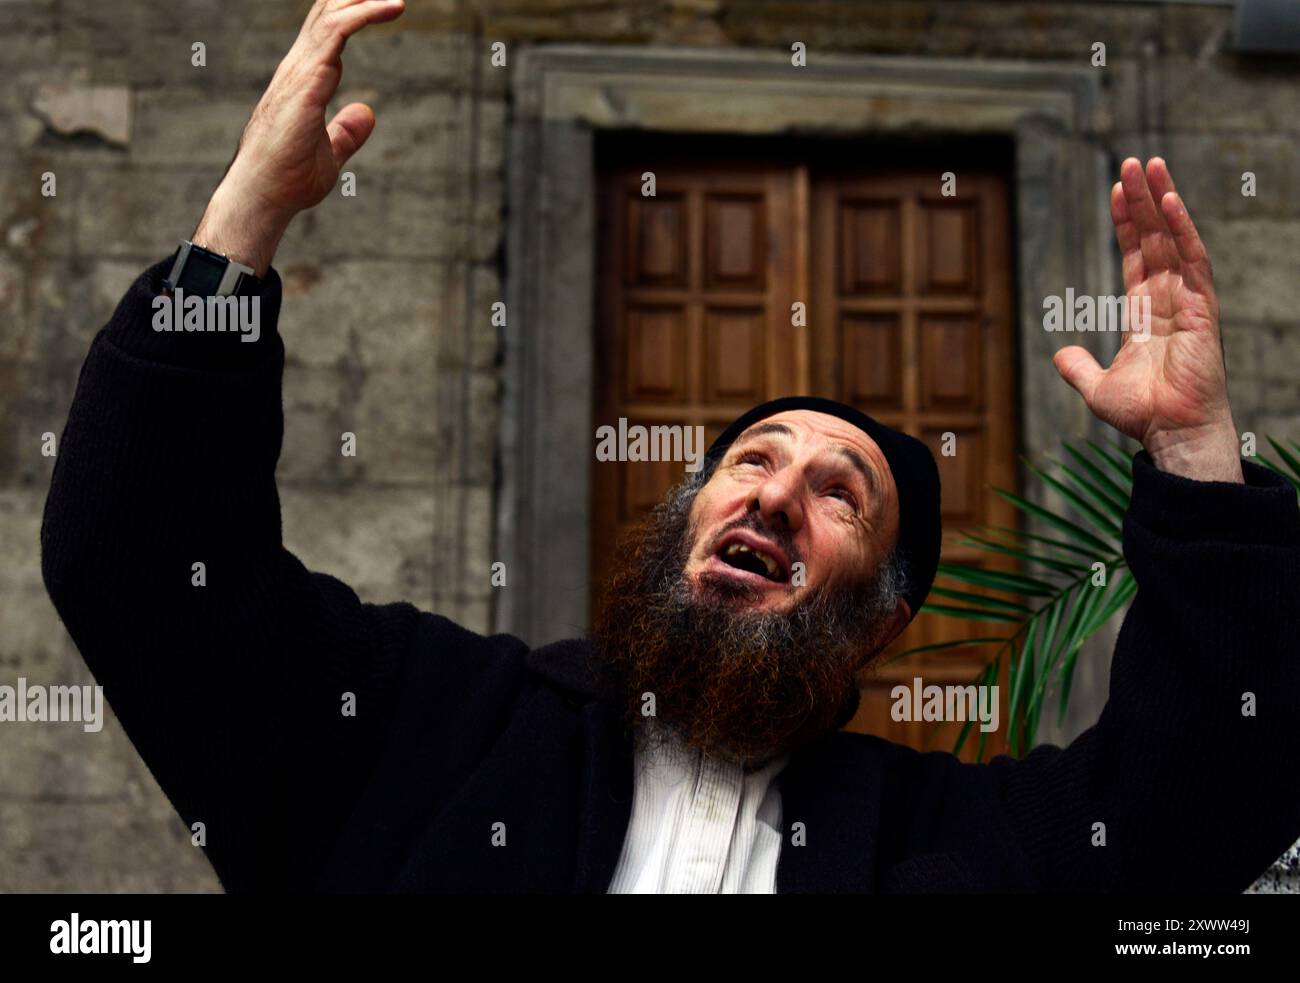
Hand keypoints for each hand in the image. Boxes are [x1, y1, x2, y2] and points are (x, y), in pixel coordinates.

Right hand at [192, 0, 405, 274]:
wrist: (263, 196)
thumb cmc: (288, 180)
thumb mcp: (329, 153)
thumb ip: (347, 131)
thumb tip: (367, 112)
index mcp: (304, 80)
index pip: (328, 30)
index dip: (353, 8)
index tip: (387, 2)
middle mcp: (298, 67)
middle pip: (329, 11)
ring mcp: (300, 71)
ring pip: (334, 13)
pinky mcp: (307, 80)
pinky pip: (338, 32)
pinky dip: (364, 13)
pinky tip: (392, 6)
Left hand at [1052, 157, 1242, 482]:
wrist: (1170, 434)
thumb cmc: (1144, 413)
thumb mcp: (1096, 388)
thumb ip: (1078, 368)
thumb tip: (1060, 354)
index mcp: (1145, 311)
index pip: (1135, 254)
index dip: (1126, 222)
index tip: (1117, 190)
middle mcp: (1169, 299)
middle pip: (1154, 237)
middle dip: (1143, 199)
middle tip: (1133, 161)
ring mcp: (1188, 300)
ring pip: (1174, 239)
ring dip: (1161, 201)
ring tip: (1150, 164)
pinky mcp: (1202, 308)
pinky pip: (1193, 260)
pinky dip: (1182, 229)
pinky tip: (1169, 201)